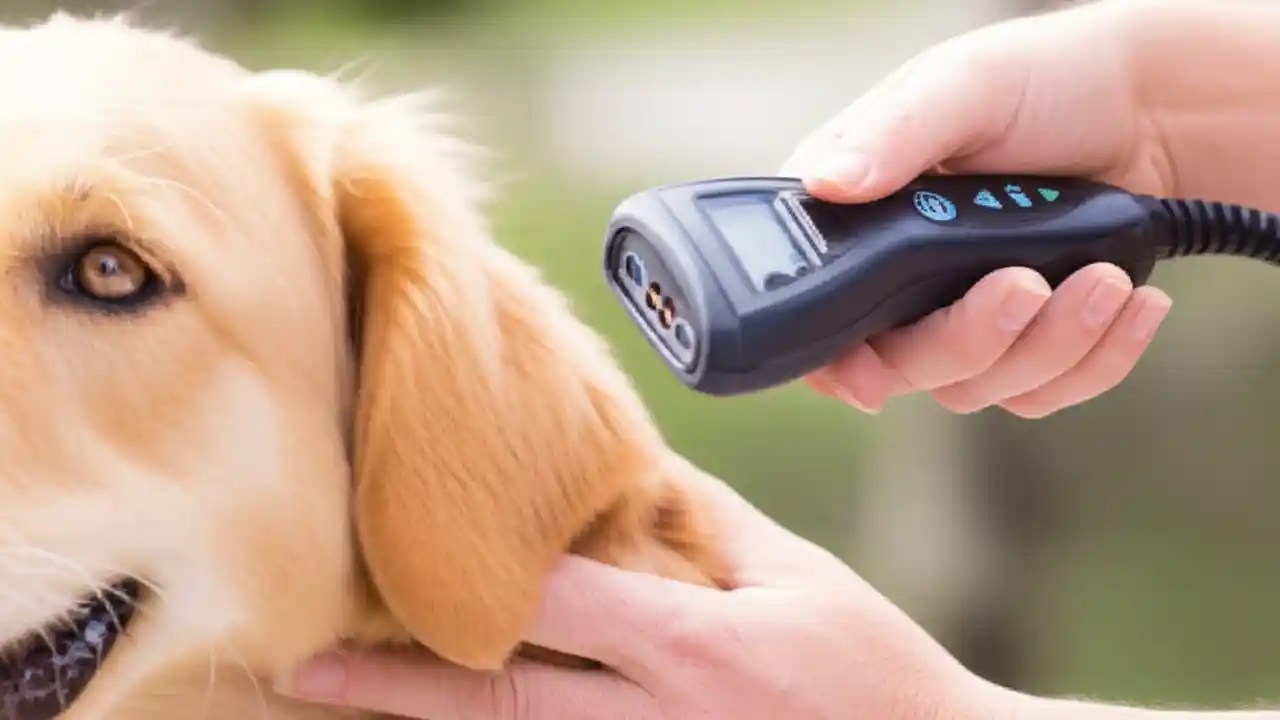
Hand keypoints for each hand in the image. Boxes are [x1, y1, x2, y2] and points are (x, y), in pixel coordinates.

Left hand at [278, 476, 998, 719]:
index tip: (388, 556)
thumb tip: (634, 472)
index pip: (559, 605)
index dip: (471, 580)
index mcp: (699, 652)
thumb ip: (710, 524)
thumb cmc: (878, 675)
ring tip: (343, 706)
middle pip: (505, 702)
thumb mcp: (805, 578)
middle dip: (399, 688)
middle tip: (303, 672)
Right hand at [782, 0, 1184, 417]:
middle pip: (899, 367)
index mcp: (853, 220)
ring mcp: (957, 320)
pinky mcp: (1023, 346)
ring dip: (1051, 344)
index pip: (814, 312)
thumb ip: (892, 136)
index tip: (869, 376)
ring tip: (1105, 278)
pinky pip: (1042, 393)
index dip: (832, 358)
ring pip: (977, 389)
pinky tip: (1129, 305)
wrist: (1149, 111)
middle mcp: (893, 282)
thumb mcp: (960, 88)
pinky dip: (1094, 359)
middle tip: (1028, 284)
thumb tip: (826, 183)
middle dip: (972, 337)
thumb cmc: (1040, 82)